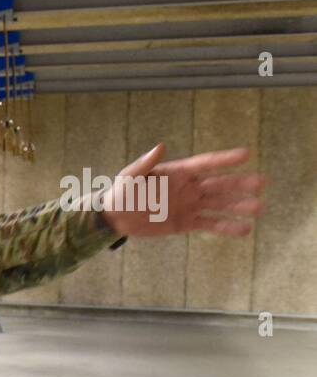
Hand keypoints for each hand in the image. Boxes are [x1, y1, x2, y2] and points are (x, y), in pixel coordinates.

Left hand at [100, 143, 264, 238]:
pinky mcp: (187, 223)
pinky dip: (227, 227)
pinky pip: (210, 224)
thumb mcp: (130, 176)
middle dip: (240, 184)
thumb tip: (160, 146)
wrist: (115, 217)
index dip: (225, 159)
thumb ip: (145, 164)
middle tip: (262, 183)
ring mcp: (190, 205)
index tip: (246, 154)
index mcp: (178, 172)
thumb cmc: (122, 192)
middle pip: (219, 184)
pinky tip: (244, 230)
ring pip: (219, 205)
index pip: (206, 163)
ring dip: (239, 206)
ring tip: (259, 208)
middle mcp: (189, 187)